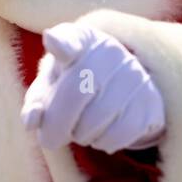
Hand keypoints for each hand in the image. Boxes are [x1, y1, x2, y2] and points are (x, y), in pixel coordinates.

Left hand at [21, 19, 165, 153]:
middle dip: (57, 125)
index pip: (70, 38)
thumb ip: (36, 103)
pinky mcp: (151, 100)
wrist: (119, 90)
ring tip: (81, 128)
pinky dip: (103, 142)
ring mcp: (134, 74)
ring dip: (81, 135)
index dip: (61, 43)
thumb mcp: (50, 90)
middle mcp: (109, 51)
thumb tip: (31, 121)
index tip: (53, 42)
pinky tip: (101, 133)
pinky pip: (120, 133)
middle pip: (76, 93)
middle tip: (51, 139)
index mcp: (79, 41)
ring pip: (97, 119)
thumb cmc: (72, 88)